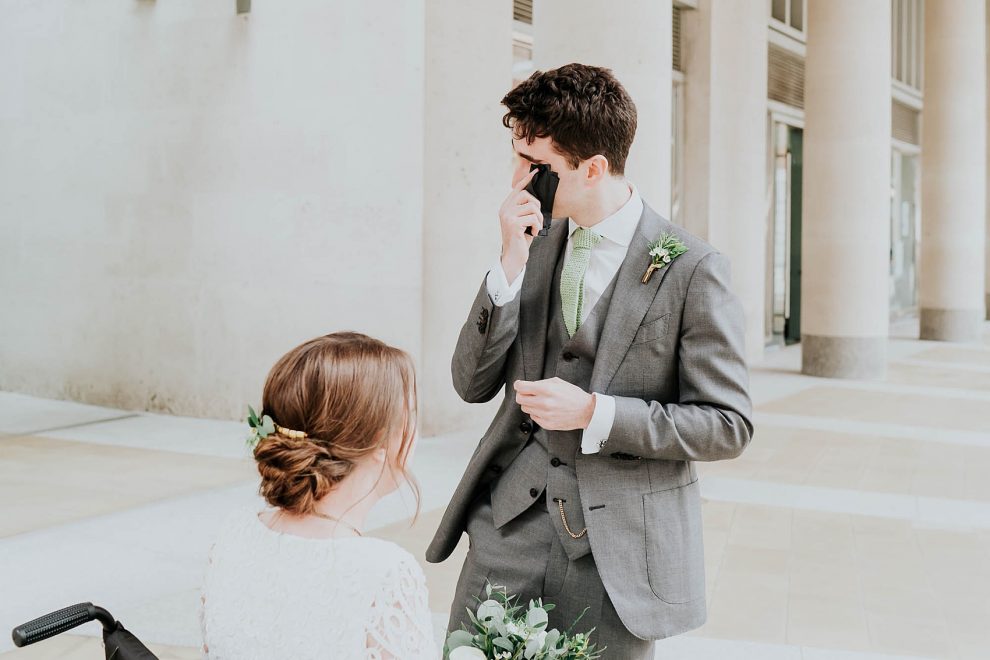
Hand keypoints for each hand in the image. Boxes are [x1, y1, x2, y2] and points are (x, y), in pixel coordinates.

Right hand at [498, 167, 542, 282]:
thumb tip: (536, 198)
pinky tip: (534, 233)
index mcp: (506, 207)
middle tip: (538, 220)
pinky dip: (537, 226)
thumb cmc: (520, 239)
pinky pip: (533, 218)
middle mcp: (505, 209)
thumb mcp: (522, 222)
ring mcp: (508, 216)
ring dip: (539, 219)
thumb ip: (525, 210)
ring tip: (536, 228)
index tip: (536, 171)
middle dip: (537, 206)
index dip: (527, 179)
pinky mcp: (514, 224)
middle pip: (527, 195)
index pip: (517, 188)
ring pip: (532, 207)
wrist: (513, 257)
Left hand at [514, 377, 595, 431]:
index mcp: (546, 389)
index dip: (518, 385)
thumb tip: (529, 385)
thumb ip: (542, 382)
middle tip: (527, 393)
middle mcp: (544, 402)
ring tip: (539, 401)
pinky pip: (533, 417)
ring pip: (525, 408)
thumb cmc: (574, 395)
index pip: (521, 387)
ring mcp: (545, 415)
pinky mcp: (547, 424)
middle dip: (522, 394)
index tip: (519, 385)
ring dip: (529, 404)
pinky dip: (536, 413)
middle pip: (520, 399)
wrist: (586, 411)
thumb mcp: (559, 382)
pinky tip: (545, 410)